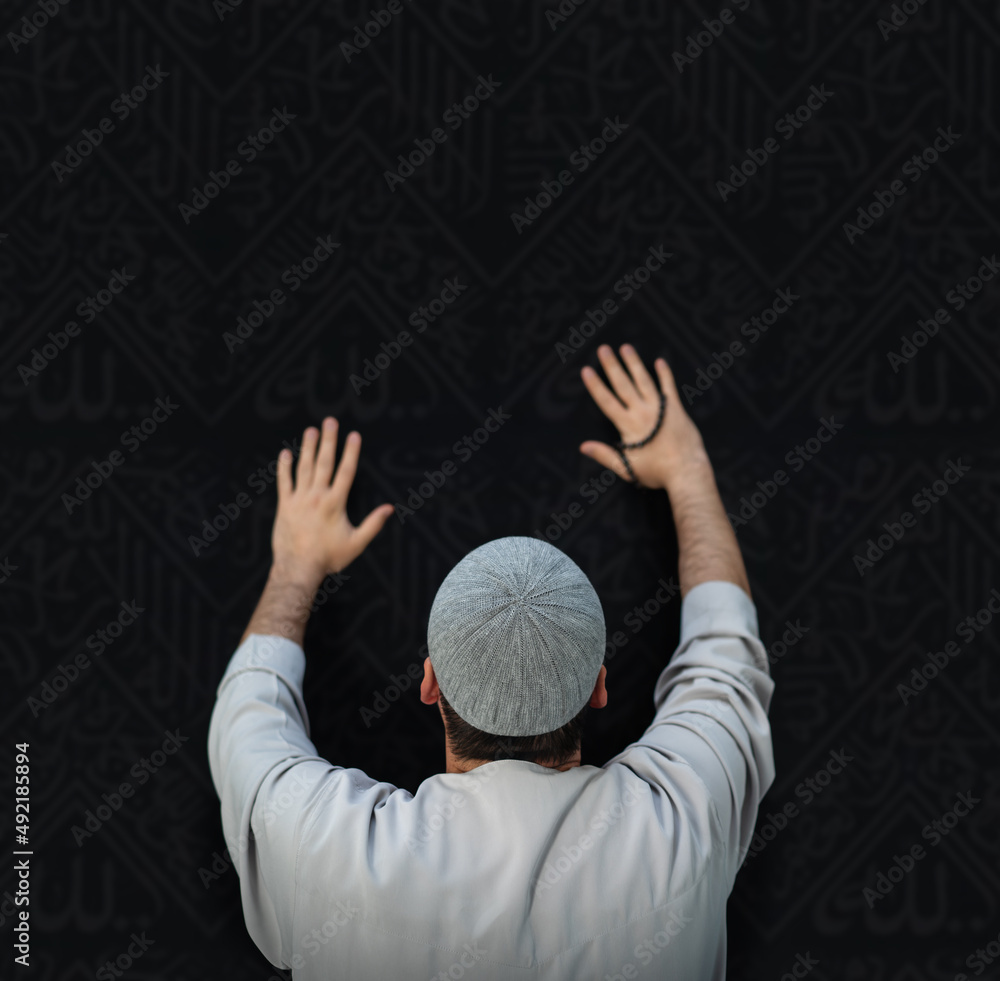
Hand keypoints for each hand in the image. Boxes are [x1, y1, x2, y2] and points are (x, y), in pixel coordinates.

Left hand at [270, 417, 393, 583]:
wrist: (298, 568)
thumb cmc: (329, 557)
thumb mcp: (356, 543)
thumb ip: (373, 524)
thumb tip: (389, 508)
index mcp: (335, 503)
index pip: (346, 472)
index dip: (351, 452)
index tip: (354, 435)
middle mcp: (317, 496)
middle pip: (324, 463)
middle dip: (329, 440)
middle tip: (330, 421)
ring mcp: (299, 499)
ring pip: (304, 468)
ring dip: (309, 448)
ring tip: (311, 430)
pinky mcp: (284, 506)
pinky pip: (284, 482)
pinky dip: (284, 468)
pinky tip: (286, 454)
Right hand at [579, 344, 709, 490]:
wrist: (686, 472)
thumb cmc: (656, 472)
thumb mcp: (627, 468)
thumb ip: (605, 455)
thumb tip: (583, 447)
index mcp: (628, 426)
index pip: (607, 401)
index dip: (596, 386)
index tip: (586, 370)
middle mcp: (642, 412)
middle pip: (623, 385)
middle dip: (612, 366)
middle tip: (603, 349)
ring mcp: (660, 409)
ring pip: (644, 381)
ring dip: (634, 364)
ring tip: (626, 347)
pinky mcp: (676, 409)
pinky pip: (669, 387)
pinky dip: (664, 374)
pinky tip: (660, 362)